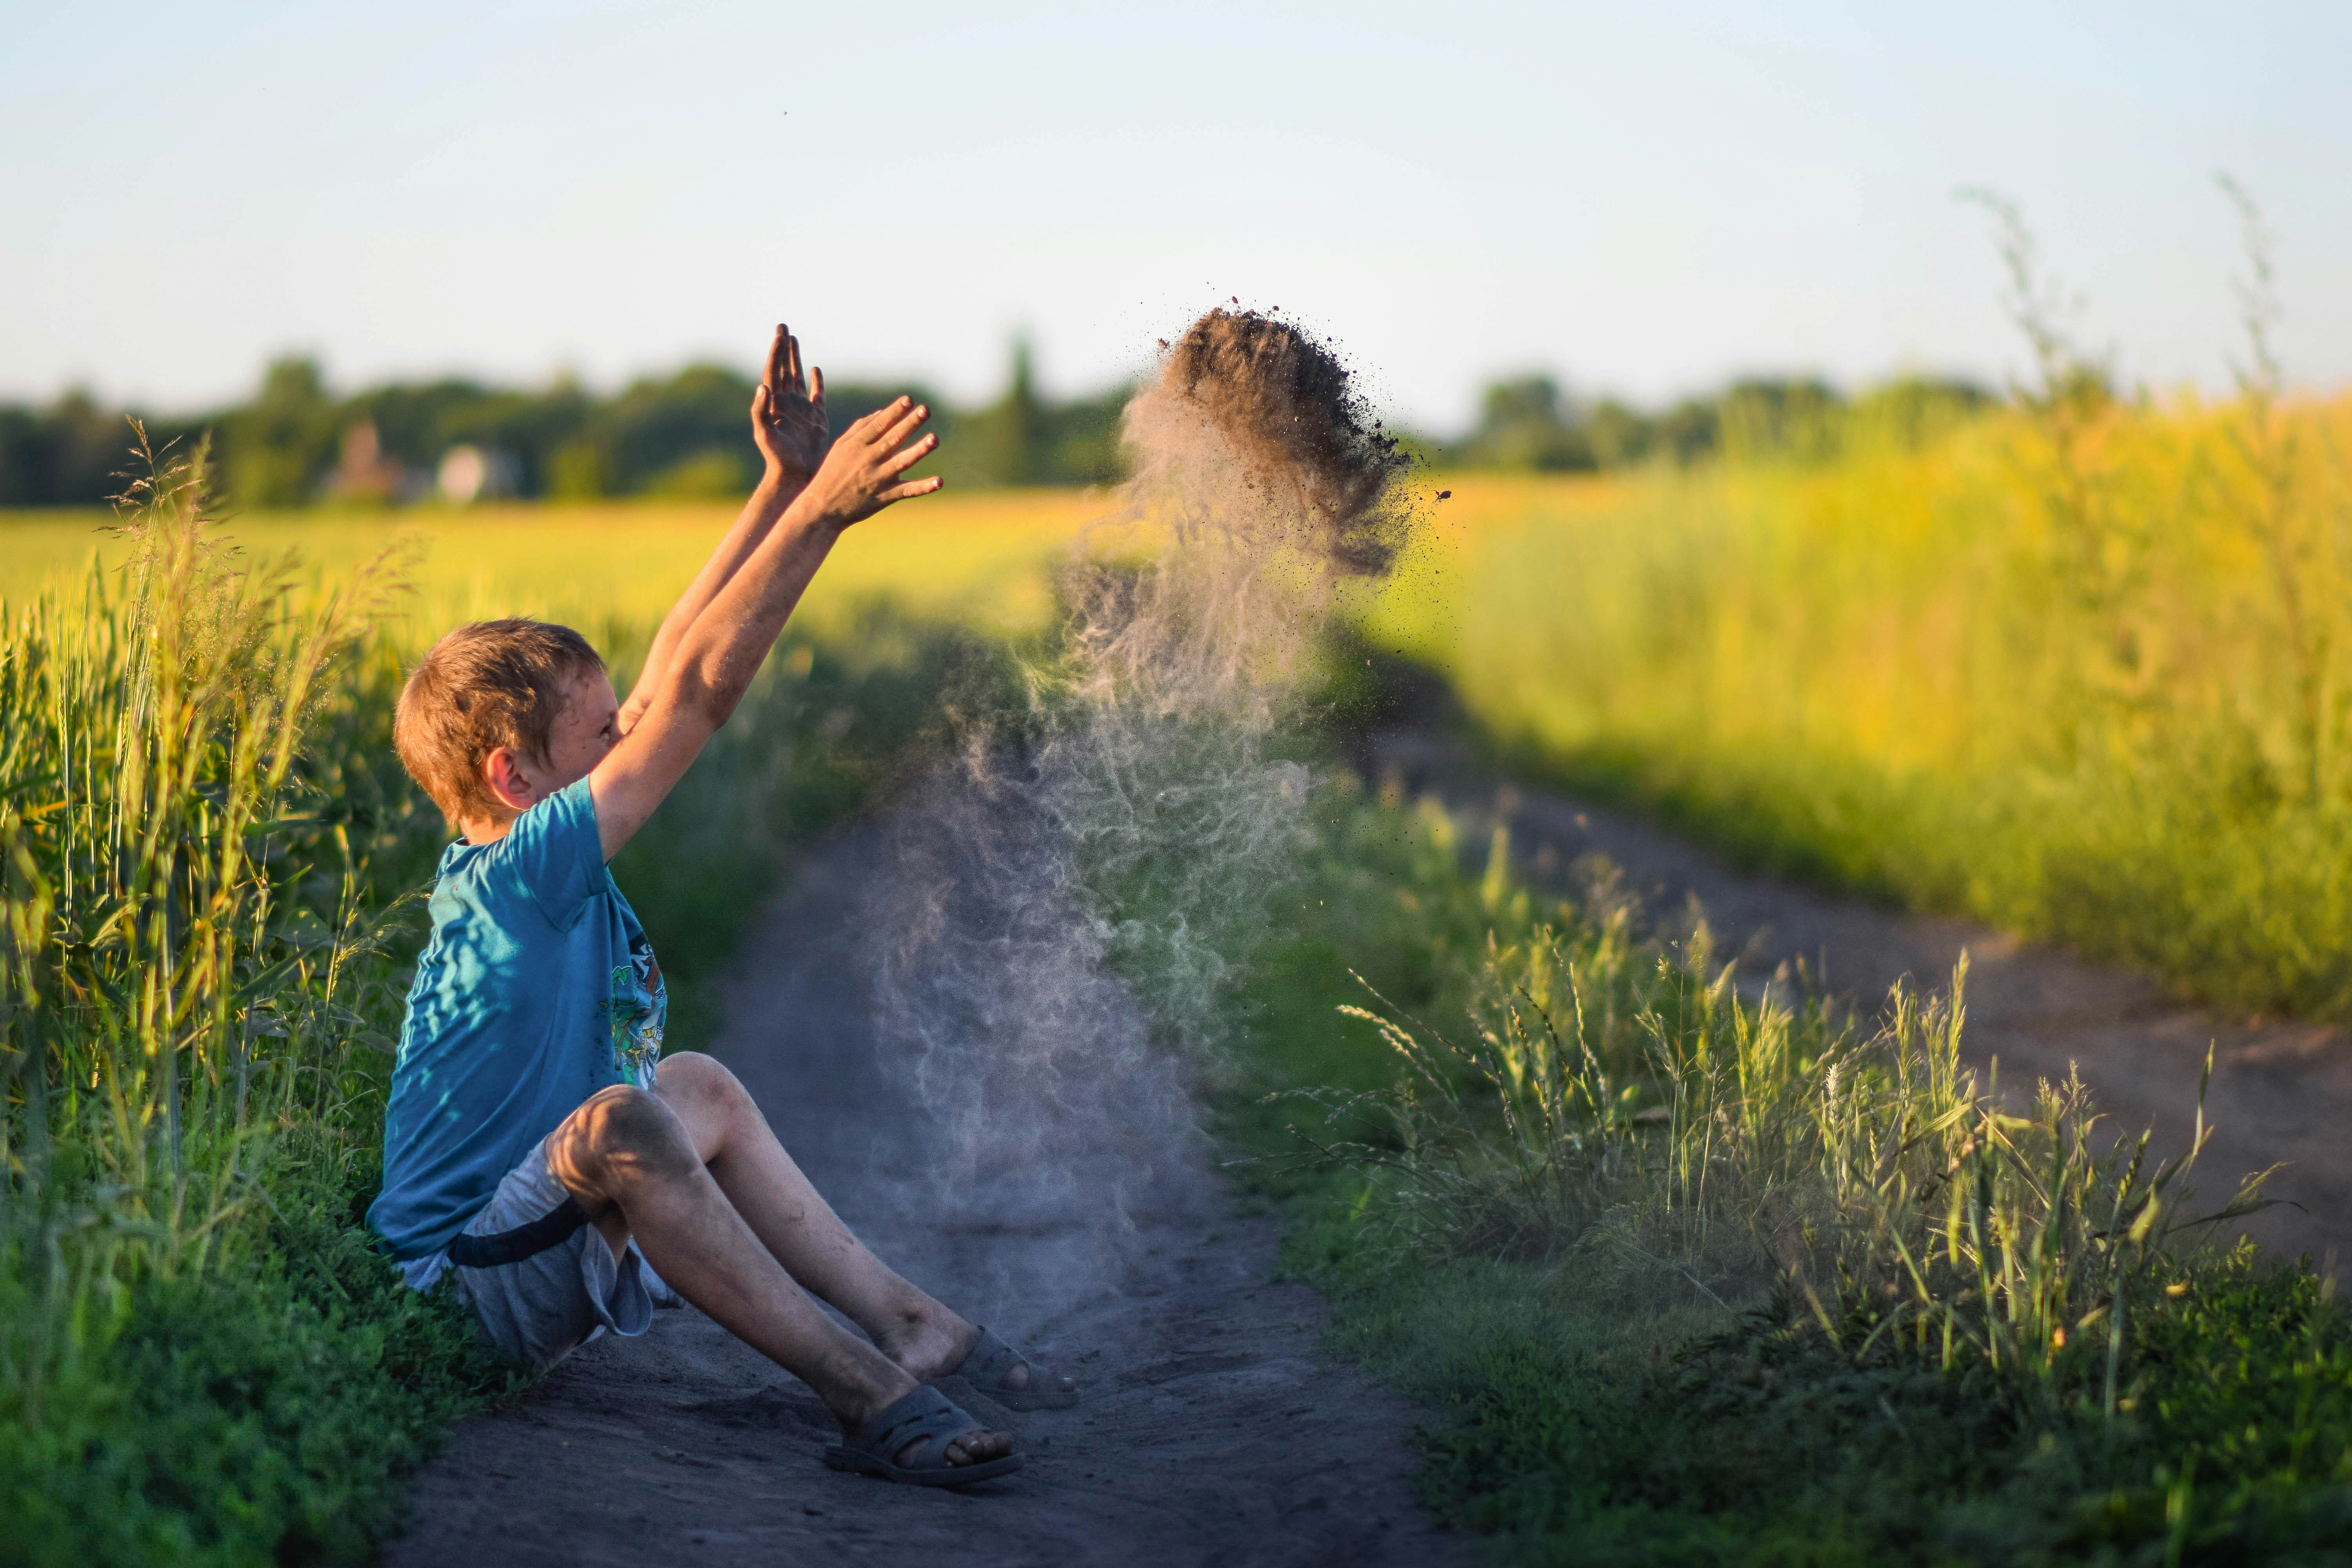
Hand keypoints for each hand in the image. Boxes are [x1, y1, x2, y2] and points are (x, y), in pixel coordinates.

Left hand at [751, 324, 827, 485]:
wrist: (796, 476)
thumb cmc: (778, 458)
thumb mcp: (765, 434)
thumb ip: (760, 410)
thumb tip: (762, 386)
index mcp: (773, 403)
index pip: (773, 371)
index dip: (776, 352)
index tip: (779, 334)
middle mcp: (786, 403)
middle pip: (783, 368)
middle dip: (783, 347)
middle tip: (782, 326)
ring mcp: (801, 409)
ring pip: (797, 377)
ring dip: (795, 358)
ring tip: (794, 339)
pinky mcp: (816, 418)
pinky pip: (816, 395)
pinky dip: (816, 381)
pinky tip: (814, 370)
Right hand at [796, 397, 941, 527]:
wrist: (823, 508)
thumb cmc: (832, 473)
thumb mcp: (840, 447)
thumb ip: (859, 428)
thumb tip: (882, 412)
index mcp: (856, 446)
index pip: (878, 425)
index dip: (894, 412)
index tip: (909, 400)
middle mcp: (868, 460)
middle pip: (893, 439)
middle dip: (910, 424)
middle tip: (925, 410)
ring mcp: (877, 479)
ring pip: (902, 462)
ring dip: (919, 450)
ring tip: (934, 439)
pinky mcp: (885, 497)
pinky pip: (907, 491)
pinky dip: (923, 487)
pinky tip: (939, 482)